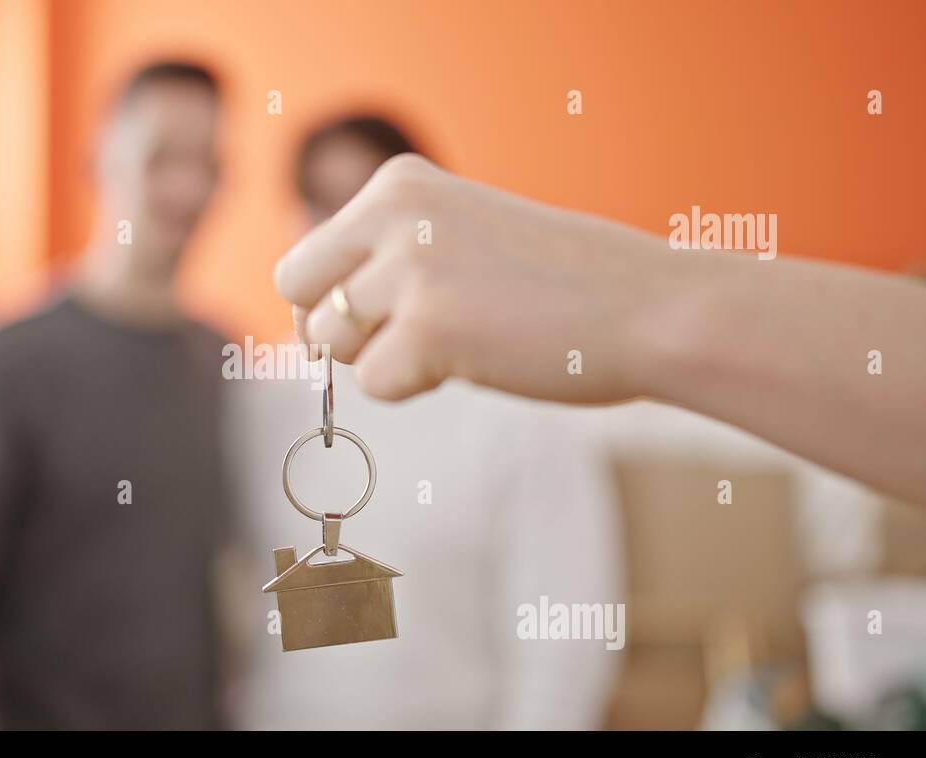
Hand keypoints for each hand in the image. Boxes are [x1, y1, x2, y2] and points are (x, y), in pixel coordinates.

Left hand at [275, 154, 694, 402]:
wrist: (648, 307)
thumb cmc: (559, 283)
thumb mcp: (457, 236)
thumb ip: (388, 257)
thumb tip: (307, 320)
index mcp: (398, 184)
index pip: (304, 258)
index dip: (333, 301)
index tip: (389, 315)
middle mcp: (393, 215)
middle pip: (296, 294)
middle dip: (338, 330)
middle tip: (408, 337)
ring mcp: (408, 269)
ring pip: (329, 342)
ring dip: (382, 358)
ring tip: (458, 340)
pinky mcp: (427, 328)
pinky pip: (373, 384)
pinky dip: (415, 387)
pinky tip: (476, 359)